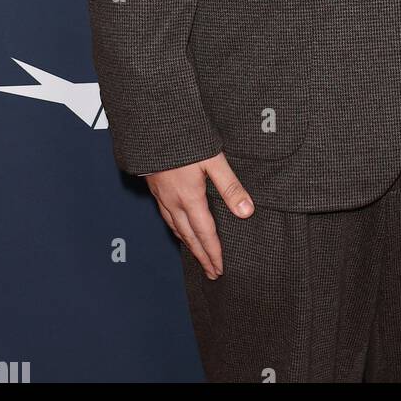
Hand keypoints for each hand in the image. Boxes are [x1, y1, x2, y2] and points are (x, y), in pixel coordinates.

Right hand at [145, 152, 253, 278]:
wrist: (153, 128)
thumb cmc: (184, 141)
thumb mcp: (214, 161)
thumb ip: (230, 187)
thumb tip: (246, 211)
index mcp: (190, 198)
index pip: (205, 234)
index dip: (214, 253)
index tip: (220, 268)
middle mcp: (174, 202)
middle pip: (189, 237)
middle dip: (201, 256)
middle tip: (211, 273)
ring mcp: (162, 197)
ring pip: (176, 229)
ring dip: (189, 245)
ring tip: (197, 256)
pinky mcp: (156, 189)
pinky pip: (167, 217)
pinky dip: (176, 229)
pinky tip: (179, 228)